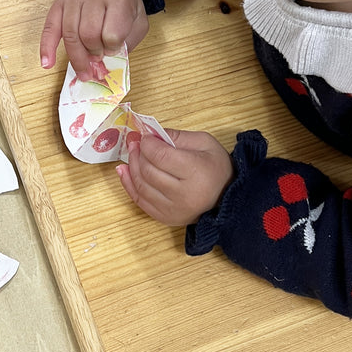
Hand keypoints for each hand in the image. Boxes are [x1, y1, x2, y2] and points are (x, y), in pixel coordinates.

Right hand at [40, 0, 148, 80]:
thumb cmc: (123, 6)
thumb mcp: (138, 21)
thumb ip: (129, 40)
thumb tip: (110, 60)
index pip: (112, 34)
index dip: (112, 48)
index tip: (113, 50)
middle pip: (89, 34)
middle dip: (94, 53)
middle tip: (98, 59)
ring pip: (70, 34)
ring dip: (77, 57)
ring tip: (84, 71)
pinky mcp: (58, 4)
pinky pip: (49, 28)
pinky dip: (47, 48)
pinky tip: (47, 64)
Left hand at [117, 130, 233, 225]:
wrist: (227, 198)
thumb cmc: (217, 168)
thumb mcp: (204, 143)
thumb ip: (177, 136)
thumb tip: (150, 133)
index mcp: (196, 172)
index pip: (160, 156)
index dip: (147, 144)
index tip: (144, 136)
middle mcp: (183, 194)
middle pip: (148, 171)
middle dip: (138, 153)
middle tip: (135, 143)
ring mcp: (173, 209)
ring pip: (141, 185)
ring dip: (131, 167)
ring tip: (132, 154)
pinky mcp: (166, 218)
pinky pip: (140, 201)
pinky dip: (129, 185)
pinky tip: (124, 171)